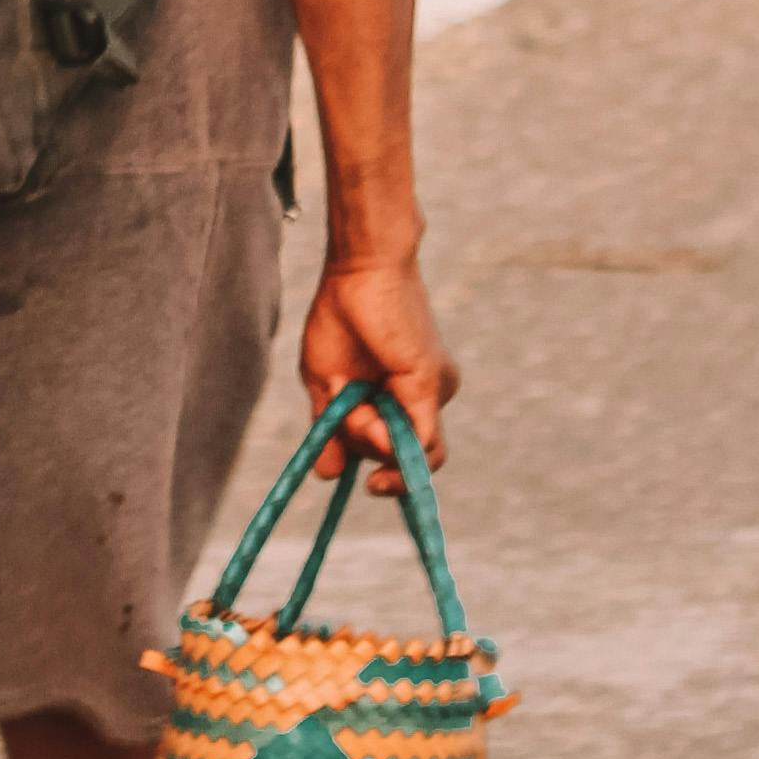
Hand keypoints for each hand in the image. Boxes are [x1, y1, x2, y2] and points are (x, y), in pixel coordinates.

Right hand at [301, 251, 456, 486]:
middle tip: (344, 402)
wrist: (359, 272)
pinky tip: (373, 417)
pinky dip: (390, 440)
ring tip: (353, 399)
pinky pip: (423, 442)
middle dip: (364, 444)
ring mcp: (432, 397)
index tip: (368, 486)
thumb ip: (329, 431)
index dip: (389, 479)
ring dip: (372, 440)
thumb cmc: (341, 318)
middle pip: (401, 458)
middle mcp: (421, 403)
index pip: (399, 455)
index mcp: (397, 402)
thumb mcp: (325, 384)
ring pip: (410, 454)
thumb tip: (328, 476)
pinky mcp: (434, 389)